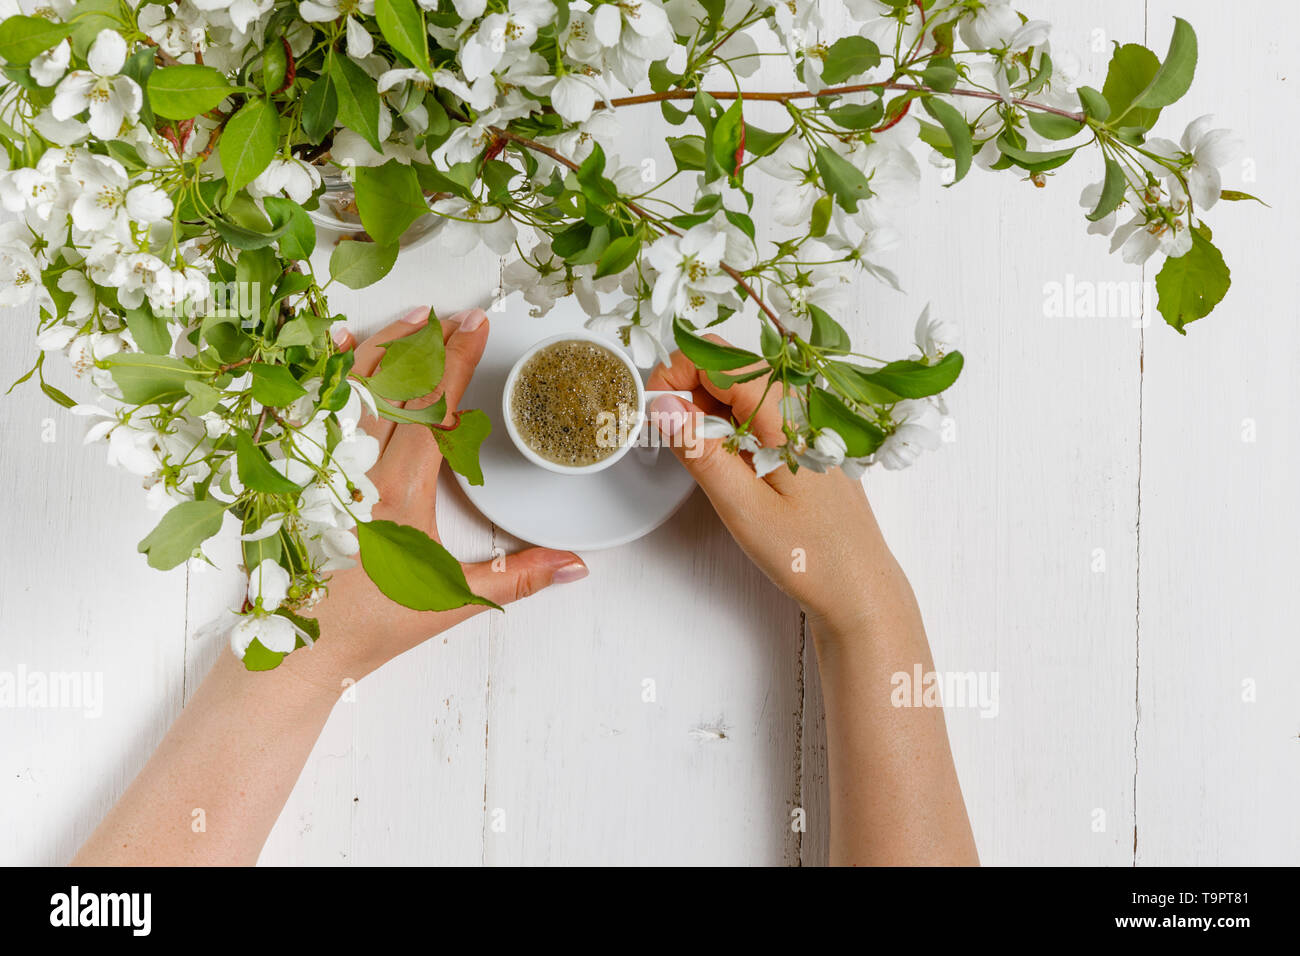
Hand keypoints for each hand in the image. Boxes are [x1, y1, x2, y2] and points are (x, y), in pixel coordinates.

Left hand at [287, 307, 588, 691]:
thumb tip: (576, 565)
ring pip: (349, 389)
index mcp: (400, 494)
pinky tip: (342, 348)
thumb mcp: (453, 601)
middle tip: (453, 314)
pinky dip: (327, 374)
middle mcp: (355, 471)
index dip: (458, 361)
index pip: (435, 410)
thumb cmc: (372, 626)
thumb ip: (518, 578)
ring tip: (410, 317)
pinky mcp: (294, 474)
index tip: (476, 326)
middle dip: (427, 343)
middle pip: (393, 387)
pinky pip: (307, 411)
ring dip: (382, 348)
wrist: (300, 650)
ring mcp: (319, 469)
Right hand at [647, 339, 907, 641]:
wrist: (860, 589)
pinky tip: (725, 464)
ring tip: (697, 457)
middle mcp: (800, 407)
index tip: (652, 407)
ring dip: (706, 409)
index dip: (676, 372)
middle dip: (686, 389)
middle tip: (667, 438)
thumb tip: (663, 403)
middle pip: (729, 367)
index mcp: (786, 414)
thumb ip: (701, 450)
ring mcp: (804, 423)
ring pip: (741, 391)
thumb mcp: (742, 507)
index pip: (720, 358)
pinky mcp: (802, 441)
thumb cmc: (809, 556)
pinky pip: (758, 414)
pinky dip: (728, 426)